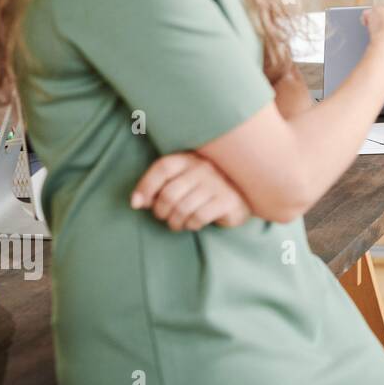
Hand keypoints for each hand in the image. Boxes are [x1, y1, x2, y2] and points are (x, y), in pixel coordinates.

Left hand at [131, 152, 253, 230]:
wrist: (247, 194)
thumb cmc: (207, 188)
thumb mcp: (184, 180)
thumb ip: (161, 187)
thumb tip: (136, 202)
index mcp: (190, 159)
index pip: (162, 168)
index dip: (145, 187)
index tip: (137, 204)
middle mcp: (204, 168)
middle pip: (169, 193)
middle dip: (160, 211)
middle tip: (164, 217)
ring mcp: (218, 184)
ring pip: (182, 208)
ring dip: (175, 222)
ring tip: (177, 223)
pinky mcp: (228, 201)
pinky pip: (198, 217)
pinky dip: (191, 225)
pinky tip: (193, 223)